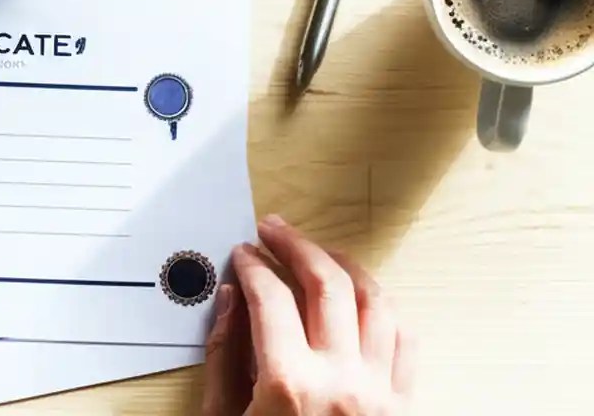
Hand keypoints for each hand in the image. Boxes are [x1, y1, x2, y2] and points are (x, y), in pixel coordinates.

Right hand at [203, 215, 415, 415]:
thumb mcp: (223, 415)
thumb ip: (224, 356)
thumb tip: (231, 298)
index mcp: (288, 384)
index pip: (270, 298)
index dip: (253, 265)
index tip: (244, 253)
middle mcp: (340, 381)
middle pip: (327, 285)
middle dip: (296, 246)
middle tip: (274, 231)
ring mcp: (379, 393)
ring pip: (374, 302)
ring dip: (344, 266)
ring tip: (319, 253)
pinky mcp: (402, 406)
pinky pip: (405, 339)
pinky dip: (382, 308)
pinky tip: (359, 298)